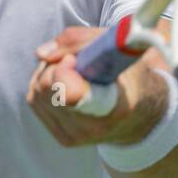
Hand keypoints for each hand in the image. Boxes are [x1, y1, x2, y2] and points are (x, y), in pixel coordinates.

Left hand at [25, 26, 168, 147]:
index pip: (75, 95)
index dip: (64, 73)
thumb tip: (41, 53)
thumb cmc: (131, 74)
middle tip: (79, 61)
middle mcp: (94, 128)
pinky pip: (35, 100)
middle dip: (56, 64)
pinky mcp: (63, 138)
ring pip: (37, 91)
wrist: (142, 116)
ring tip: (76, 73)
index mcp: (116, 105)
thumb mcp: (118, 46)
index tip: (72, 60)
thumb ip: (80, 40)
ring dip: (49, 73)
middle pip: (47, 85)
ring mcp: (76, 137)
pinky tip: (67, 84)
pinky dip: (45, 85)